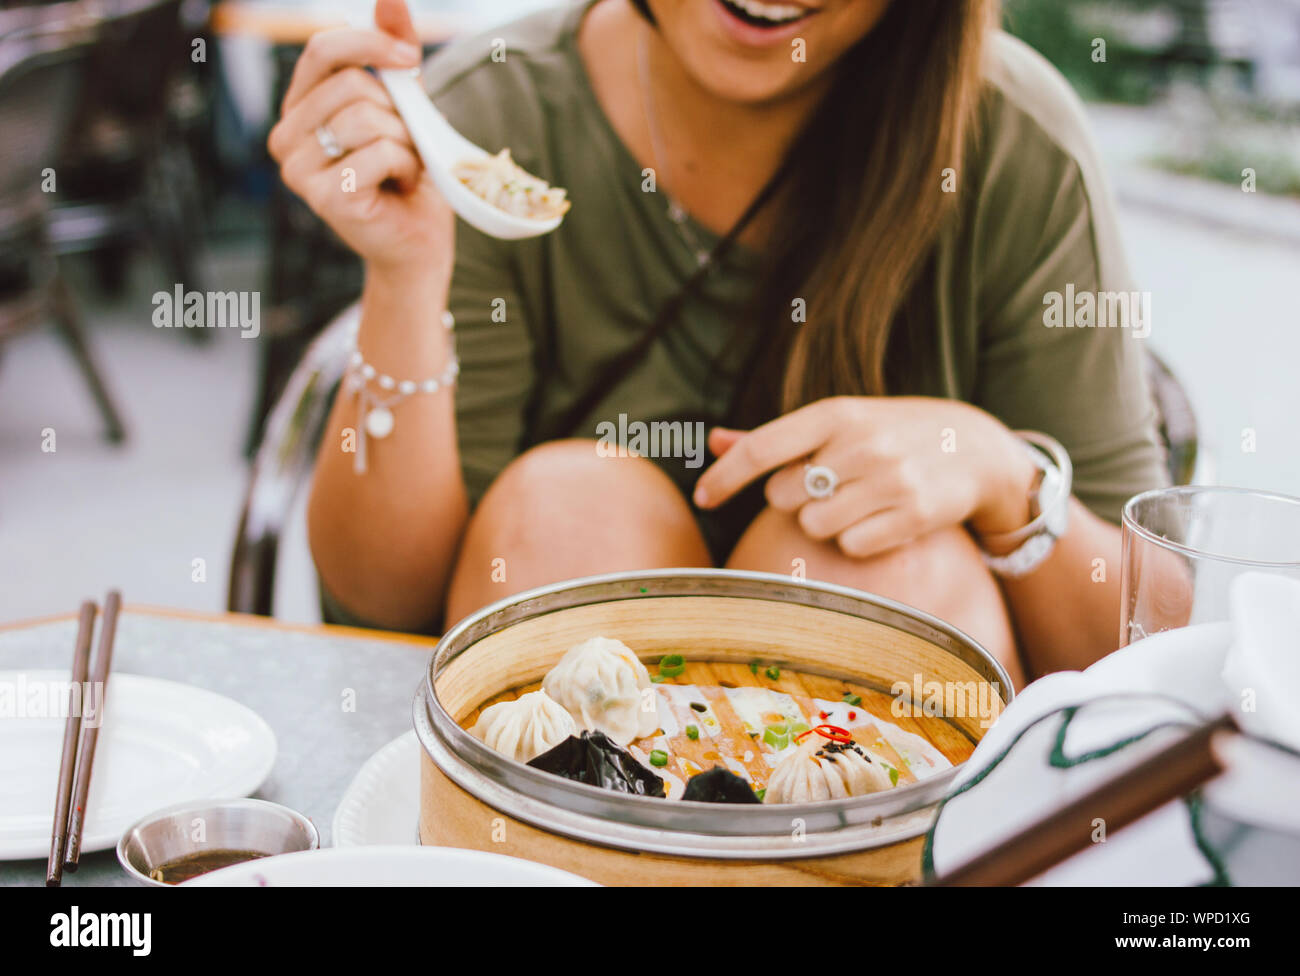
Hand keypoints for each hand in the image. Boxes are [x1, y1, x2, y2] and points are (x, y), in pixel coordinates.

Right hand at [267, 0, 452, 275]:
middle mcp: (286, 136)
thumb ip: (393, 50)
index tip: (410, 60)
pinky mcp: (323, 196)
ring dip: (405, 140)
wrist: (416, 240)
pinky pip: (378, 153)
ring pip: (366, 118)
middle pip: (351, 85)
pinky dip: (406, 165)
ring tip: (405, 165)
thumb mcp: (403, 104)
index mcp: (299, 108)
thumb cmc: (407, 172)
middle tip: (406, 143)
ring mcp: (297, 169)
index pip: (322, 49)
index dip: (369, 44)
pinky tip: (402, 184)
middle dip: (397, 111)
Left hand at [693, 396, 1038, 557]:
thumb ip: (774, 437)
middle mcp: (860, 443)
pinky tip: (880, 519)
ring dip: (825, 523)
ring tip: (857, 502)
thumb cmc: (889, 434)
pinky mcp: (914, 513)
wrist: (975, 448)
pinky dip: (857, 541)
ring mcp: (890, 478)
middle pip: (784, 496)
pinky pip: (852, 546)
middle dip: (795, 499)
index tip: (702, 497)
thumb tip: (712, 439)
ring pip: (815, 526)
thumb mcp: (837, 422)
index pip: (761, 448)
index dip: (725, 476)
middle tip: (828, 486)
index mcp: (834, 413)